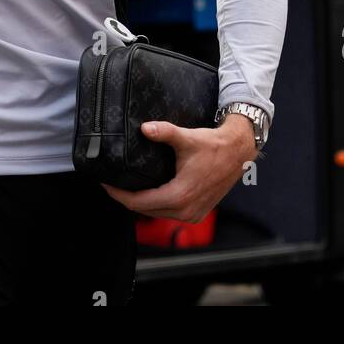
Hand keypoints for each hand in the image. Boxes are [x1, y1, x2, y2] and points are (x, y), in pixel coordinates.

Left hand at [100, 116, 257, 222]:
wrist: (238, 152)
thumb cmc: (213, 145)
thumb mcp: (187, 138)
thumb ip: (164, 132)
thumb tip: (144, 128)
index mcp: (180, 196)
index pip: (139, 202)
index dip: (119, 194)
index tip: (105, 184)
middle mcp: (185, 210)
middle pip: (145, 211)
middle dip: (126, 199)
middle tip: (111, 184)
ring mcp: (193, 214)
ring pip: (157, 213)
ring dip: (141, 203)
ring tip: (125, 188)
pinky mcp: (197, 213)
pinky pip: (169, 213)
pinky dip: (156, 205)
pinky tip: (147, 193)